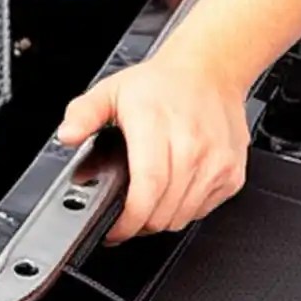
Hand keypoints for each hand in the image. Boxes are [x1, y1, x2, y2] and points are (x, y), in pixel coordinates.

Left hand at [57, 55, 249, 243]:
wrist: (209, 71)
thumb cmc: (160, 84)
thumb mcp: (109, 91)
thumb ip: (82, 114)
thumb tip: (67, 135)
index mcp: (156, 128)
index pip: (147, 188)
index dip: (129, 218)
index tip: (115, 229)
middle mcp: (191, 147)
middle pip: (164, 210)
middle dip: (138, 224)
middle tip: (124, 219)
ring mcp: (216, 163)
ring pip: (184, 216)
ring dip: (160, 220)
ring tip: (145, 206)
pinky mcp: (232, 174)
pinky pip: (204, 210)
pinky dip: (184, 211)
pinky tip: (171, 194)